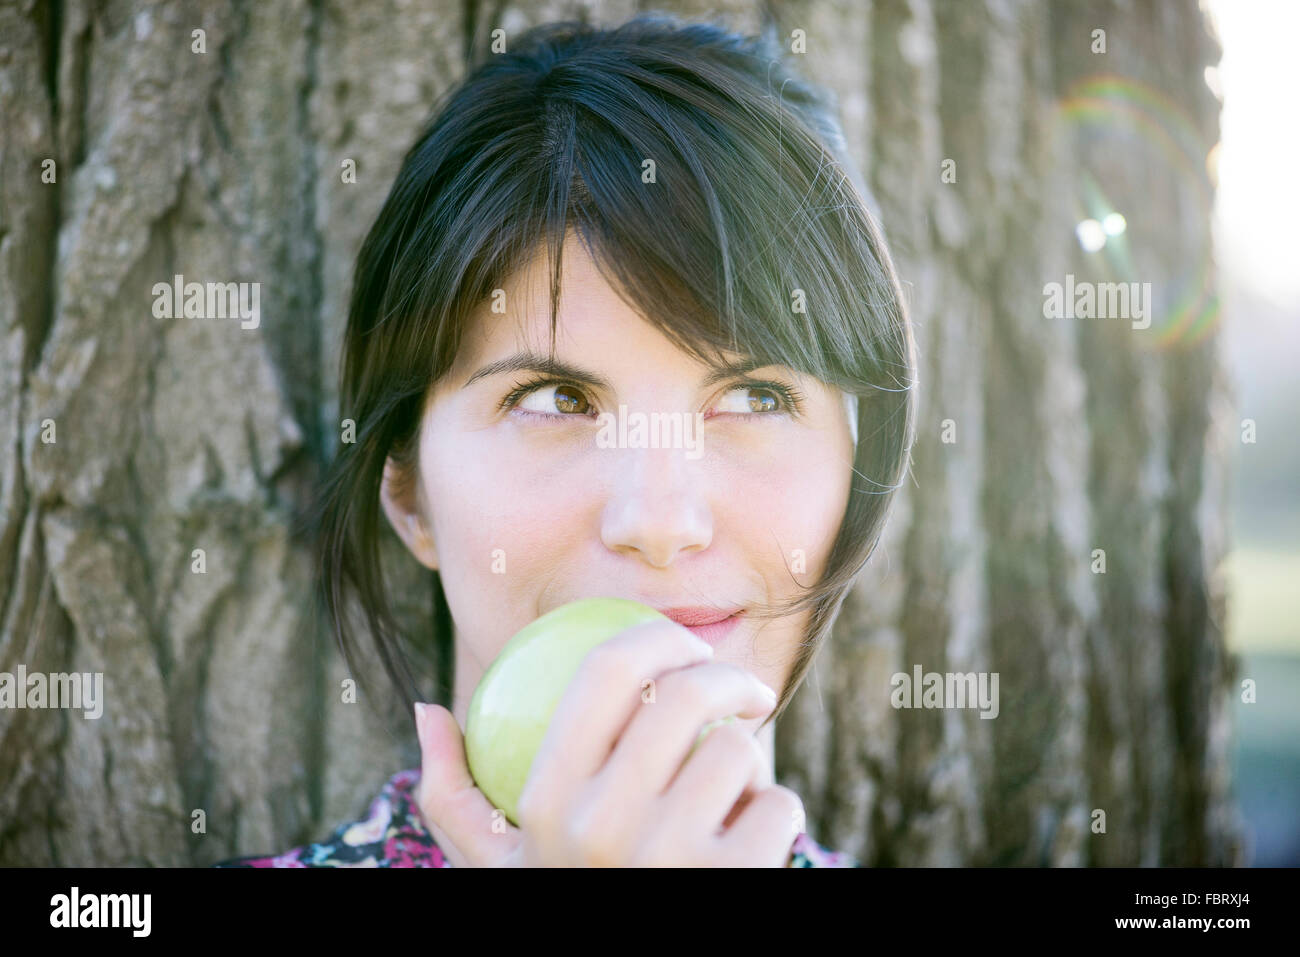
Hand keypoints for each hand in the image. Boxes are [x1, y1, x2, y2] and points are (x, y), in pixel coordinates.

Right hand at [413, 619, 804, 865]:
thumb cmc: (559, 907)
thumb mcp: (494, 867)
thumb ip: (451, 794)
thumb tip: (427, 707)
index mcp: (544, 803)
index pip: (606, 672)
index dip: (656, 636)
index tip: (685, 646)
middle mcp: (601, 827)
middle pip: (687, 693)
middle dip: (727, 677)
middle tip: (743, 691)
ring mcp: (671, 859)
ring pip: (739, 750)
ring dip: (750, 760)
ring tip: (733, 789)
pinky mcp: (735, 882)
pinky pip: (777, 805)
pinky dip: (774, 813)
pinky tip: (751, 836)